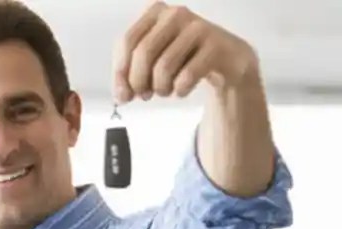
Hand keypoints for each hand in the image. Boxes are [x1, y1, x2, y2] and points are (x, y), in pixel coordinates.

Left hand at [113, 2, 259, 102]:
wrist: (227, 60)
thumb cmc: (185, 58)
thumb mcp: (153, 59)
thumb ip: (132, 73)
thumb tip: (121, 95)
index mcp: (155, 12)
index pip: (127, 42)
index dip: (121, 72)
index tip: (123, 93)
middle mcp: (175, 14)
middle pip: (143, 53)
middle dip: (138, 82)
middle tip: (144, 96)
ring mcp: (197, 27)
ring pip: (164, 67)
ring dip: (161, 88)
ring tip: (165, 91)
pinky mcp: (216, 45)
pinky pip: (187, 76)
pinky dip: (180, 90)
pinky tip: (182, 90)